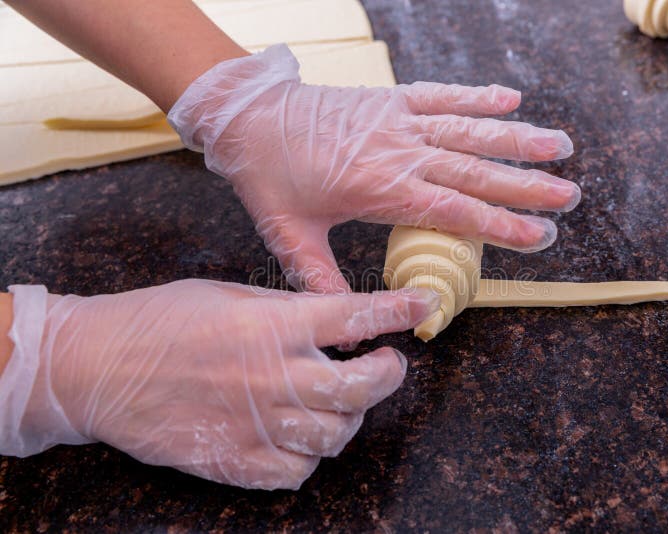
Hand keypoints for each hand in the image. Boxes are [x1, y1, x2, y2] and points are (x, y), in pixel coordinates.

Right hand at [0, 280, 437, 489]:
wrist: (97, 367)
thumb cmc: (161, 319)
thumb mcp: (230, 293)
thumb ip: (287, 312)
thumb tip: (337, 323)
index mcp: (271, 325)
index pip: (356, 315)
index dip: (398, 311)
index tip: (423, 306)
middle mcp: (272, 376)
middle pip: (361, 387)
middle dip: (387, 375)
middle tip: (387, 365)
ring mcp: (256, 424)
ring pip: (336, 434)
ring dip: (351, 417)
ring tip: (342, 401)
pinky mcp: (235, 461)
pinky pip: (298, 472)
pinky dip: (311, 455)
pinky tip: (302, 436)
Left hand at [168, 45, 580, 292]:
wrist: (248, 118)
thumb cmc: (269, 178)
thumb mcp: (289, 237)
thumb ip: (323, 280)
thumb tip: (357, 322)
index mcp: (381, 190)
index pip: (454, 212)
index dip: (500, 226)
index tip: (539, 236)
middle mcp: (400, 153)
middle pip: (474, 172)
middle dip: (526, 187)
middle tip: (569, 197)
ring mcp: (398, 121)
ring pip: (468, 130)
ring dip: (517, 138)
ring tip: (560, 146)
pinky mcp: (391, 98)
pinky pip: (442, 94)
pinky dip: (478, 95)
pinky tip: (512, 97)